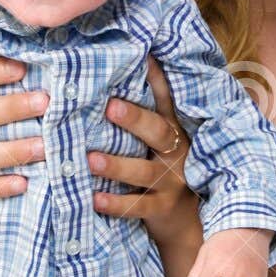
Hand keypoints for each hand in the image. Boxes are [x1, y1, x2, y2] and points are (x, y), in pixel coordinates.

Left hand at [89, 55, 196, 242]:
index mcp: (172, 130)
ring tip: (90, 159)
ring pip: (144, 171)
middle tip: (109, 106)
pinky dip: (115, 203)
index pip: (165, 99)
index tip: (143, 56)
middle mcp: (176, 152)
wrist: (185, 220)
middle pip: (157, 131)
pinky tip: (94, 198)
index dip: (156, 78)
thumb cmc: (161, 171)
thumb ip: (140, 119)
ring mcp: (170, 181)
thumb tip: (108, 82)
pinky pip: (137, 206)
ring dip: (117, 164)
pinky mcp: (162, 208)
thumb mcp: (157, 143)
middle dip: (134, 118)